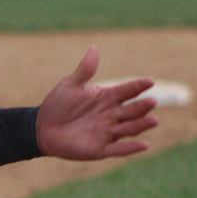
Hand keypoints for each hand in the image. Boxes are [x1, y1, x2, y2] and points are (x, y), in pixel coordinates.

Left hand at [35, 47, 157, 160]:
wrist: (42, 128)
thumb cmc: (57, 105)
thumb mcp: (70, 85)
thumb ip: (85, 70)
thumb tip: (94, 48)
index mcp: (107, 97)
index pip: (126, 91)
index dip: (138, 86)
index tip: (150, 81)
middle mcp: (111, 115)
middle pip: (131, 110)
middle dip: (142, 107)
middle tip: (152, 101)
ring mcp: (108, 132)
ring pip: (129, 128)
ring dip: (142, 125)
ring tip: (154, 121)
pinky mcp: (101, 149)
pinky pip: (119, 149)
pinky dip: (131, 148)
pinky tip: (144, 145)